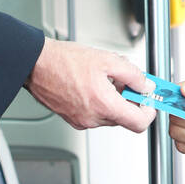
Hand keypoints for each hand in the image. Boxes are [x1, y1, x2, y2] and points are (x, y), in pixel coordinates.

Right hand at [25, 38, 156, 131]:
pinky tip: (94, 84)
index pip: (138, 123)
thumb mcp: (107, 60)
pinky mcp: (72, 119)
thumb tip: (146, 86)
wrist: (35, 65)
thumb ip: (132, 75)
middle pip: (124, 118)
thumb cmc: (64, 61)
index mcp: (103, 105)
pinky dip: (100, 102)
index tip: (149, 101)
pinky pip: (95, 115)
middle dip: (129, 100)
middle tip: (127, 81)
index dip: (148, 112)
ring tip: (107, 78)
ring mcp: (81, 121)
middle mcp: (92, 118)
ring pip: (109, 116)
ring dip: (114, 100)